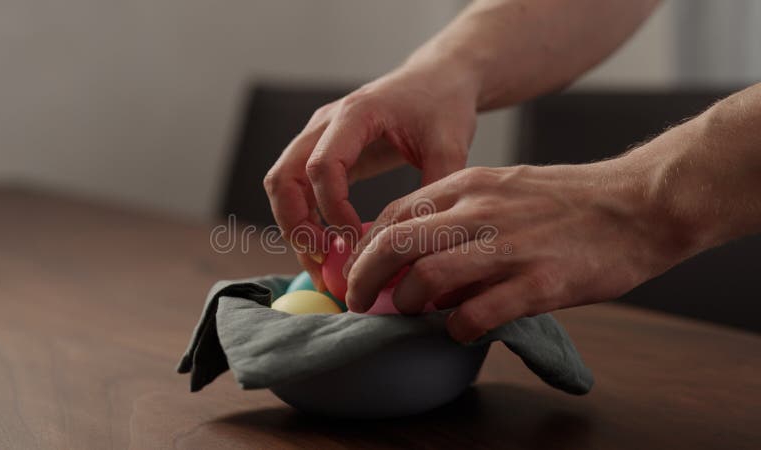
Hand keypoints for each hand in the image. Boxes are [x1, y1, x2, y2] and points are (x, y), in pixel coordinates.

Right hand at [263, 63, 478, 287]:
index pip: (321, 166)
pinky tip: (330, 248)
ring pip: (283, 186)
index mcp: (355, 114)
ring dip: (294, 227)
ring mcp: (319, 136)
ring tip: (322, 266)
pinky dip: (306, 220)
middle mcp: (326, 123)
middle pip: (283, 177)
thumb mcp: (450, 144)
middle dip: (295, 225)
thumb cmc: (443, 104)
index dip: (333, 210)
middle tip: (323, 264)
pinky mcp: (324, 151)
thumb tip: (419, 242)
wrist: (437, 80)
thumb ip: (435, 189)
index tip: (357, 240)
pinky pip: (298, 189)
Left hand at [343, 161, 696, 341]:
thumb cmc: (567, 200)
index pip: (393, 214)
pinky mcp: (539, 282)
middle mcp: (481, 210)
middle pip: (396, 244)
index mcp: (470, 182)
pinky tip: (457, 330)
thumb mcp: (503, 186)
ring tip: (405, 315)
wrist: (637, 204)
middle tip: (358, 302)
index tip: (358, 272)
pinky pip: (476, 313)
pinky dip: (456, 327)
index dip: (365, 248)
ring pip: (427, 277)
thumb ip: (458, 211)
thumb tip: (416, 253)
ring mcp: (509, 246)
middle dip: (364, 279)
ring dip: (404, 304)